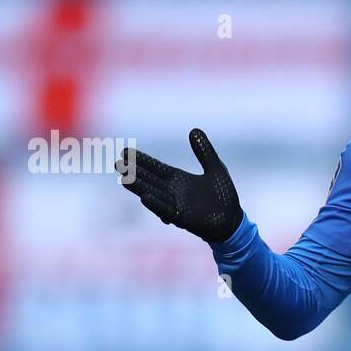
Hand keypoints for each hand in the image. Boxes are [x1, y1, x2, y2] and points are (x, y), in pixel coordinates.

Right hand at [115, 128, 242, 243]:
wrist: (233, 220)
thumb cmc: (223, 195)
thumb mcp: (215, 168)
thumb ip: (204, 152)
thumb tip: (194, 130)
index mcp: (178, 179)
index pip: (156, 167)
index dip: (142, 160)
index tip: (125, 151)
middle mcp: (172, 192)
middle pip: (149, 180)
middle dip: (134, 172)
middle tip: (117, 163)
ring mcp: (176, 205)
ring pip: (153, 194)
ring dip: (140, 187)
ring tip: (124, 178)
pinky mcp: (183, 218)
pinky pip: (167, 210)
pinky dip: (156, 204)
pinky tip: (145, 197)